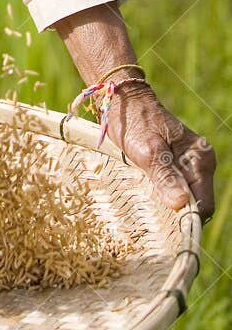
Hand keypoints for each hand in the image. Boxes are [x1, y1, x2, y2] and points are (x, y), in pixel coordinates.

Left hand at [102, 78, 215, 221]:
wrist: (126, 101)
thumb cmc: (135, 122)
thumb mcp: (147, 150)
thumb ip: (164, 176)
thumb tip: (181, 204)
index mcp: (200, 159)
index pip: (204, 204)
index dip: (188, 219)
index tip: (166, 228)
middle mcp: (200, 163)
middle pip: (196, 203)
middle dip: (177, 214)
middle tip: (152, 217)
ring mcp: (190, 164)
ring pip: (186, 197)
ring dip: (169, 204)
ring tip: (148, 204)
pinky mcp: (177, 165)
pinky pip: (177, 188)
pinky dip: (165, 195)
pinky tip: (149, 194)